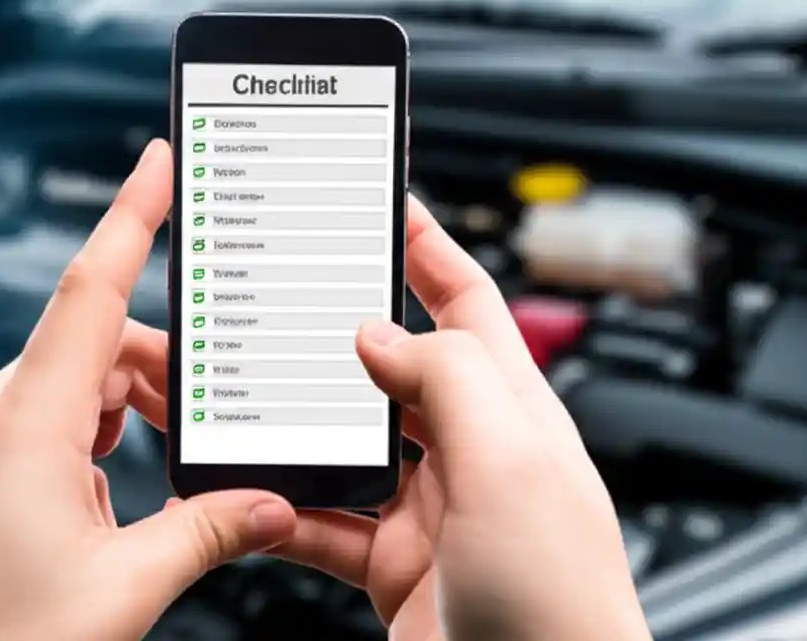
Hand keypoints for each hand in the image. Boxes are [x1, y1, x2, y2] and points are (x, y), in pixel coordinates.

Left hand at [0, 140, 296, 640]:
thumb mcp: (119, 591)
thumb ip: (205, 533)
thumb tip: (270, 503)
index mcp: (18, 424)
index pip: (89, 291)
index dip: (129, 217)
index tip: (154, 161)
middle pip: (93, 349)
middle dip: (165, 371)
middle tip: (224, 420)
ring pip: (68, 391)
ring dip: (127, 413)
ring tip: (171, 477)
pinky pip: (37, 429)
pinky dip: (90, 443)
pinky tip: (114, 501)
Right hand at [114, 197, 649, 639]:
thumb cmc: (561, 600)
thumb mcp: (509, 460)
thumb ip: (446, 378)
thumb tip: (378, 332)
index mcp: (513, 410)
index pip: (466, 303)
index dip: (425, 250)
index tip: (382, 206)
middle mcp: (471, 453)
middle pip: (392, 369)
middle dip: (335, 336)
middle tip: (280, 303)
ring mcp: (429, 512)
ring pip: (346, 445)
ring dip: (294, 425)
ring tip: (246, 396)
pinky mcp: (393, 565)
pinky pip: (322, 520)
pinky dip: (282, 507)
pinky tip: (253, 493)